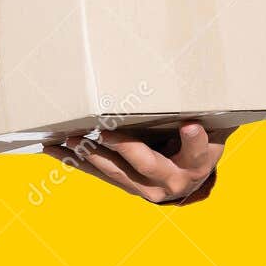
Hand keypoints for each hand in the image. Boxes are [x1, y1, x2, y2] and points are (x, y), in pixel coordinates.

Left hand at [44, 122, 232, 204]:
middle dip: (124, 147)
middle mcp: (172, 180)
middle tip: (104, 133)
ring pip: (117, 172)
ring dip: (91, 155)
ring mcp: (147, 188)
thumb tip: (201, 78)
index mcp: (197, 163)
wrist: (189, 180)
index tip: (190, 126)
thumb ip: (203, 114)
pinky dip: (77, 161)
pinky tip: (55, 151)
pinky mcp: (127, 186)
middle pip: (147, 164)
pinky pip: (100, 174)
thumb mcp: (210, 131)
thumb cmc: (198, 144)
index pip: (197, 151)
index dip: (194, 140)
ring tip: (70, 139)